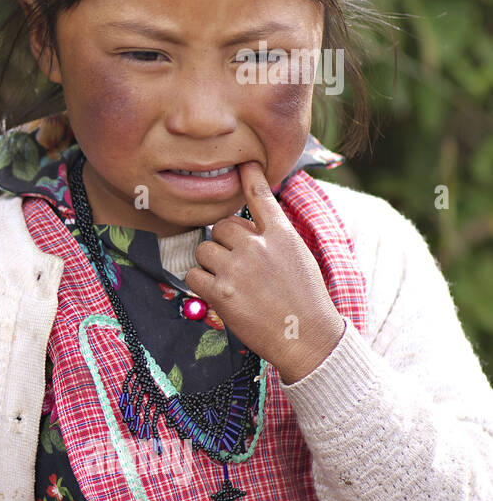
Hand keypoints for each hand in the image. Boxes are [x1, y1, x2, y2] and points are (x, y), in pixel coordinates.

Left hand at [183, 161, 345, 382]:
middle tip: (239, 267)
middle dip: (223, 243)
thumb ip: (272, 236)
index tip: (243, 163)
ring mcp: (237, 268)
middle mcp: (258, 246)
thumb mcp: (298, 257)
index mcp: (281, 235)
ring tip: (233, 283)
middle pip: (220, 227)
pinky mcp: (221, 291)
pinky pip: (193, 275)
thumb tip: (243, 224)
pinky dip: (201, 285)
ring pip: (204, 250)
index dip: (249, 177)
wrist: (307, 337)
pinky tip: (220, 295)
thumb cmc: (304, 299)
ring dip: (211, 265)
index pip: (260, 197)